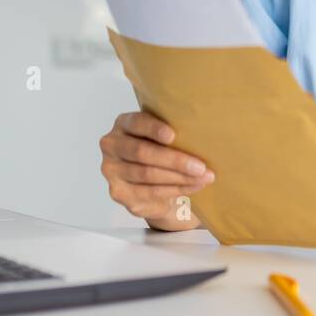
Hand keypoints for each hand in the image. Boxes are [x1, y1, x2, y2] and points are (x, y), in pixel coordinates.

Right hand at [99, 111, 212, 230]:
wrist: (151, 183)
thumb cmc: (160, 152)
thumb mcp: (163, 137)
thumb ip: (171, 132)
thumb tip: (202, 133)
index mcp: (123, 124)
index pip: (136, 123)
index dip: (154, 129)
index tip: (173, 135)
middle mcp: (112, 145)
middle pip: (142, 152)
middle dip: (174, 160)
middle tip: (199, 166)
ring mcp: (112, 170)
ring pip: (147, 174)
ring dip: (180, 177)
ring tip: (203, 177)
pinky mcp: (119, 192)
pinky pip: (150, 192)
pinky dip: (176, 189)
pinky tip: (193, 186)